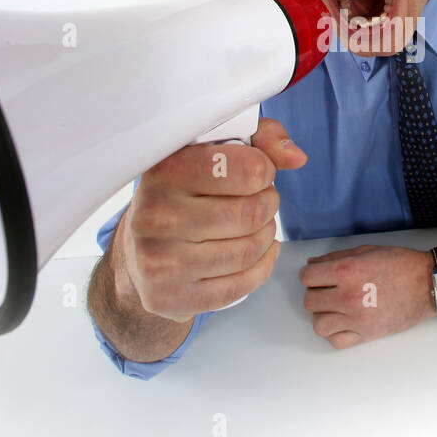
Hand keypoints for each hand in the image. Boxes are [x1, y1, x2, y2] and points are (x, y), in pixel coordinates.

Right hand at [118, 117, 306, 321]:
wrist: (140, 250)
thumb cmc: (185, 193)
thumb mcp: (216, 151)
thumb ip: (260, 140)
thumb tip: (296, 157)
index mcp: (165, 170)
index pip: (248, 169)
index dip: (265, 170)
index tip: (257, 172)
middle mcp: (155, 215)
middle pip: (252, 213)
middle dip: (268, 204)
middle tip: (261, 201)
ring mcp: (159, 261)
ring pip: (248, 251)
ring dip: (266, 236)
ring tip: (257, 226)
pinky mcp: (168, 297)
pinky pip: (239, 286)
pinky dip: (260, 268)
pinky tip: (256, 254)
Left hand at [299, 244, 435, 349]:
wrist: (428, 285)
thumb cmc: (401, 265)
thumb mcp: (367, 251)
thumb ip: (336, 258)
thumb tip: (312, 264)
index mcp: (348, 271)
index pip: (307, 277)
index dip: (310, 274)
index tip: (317, 276)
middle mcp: (349, 296)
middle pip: (309, 301)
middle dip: (315, 294)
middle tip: (328, 290)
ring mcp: (357, 319)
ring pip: (318, 324)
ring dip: (323, 315)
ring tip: (335, 308)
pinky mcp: (367, 334)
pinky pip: (336, 341)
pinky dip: (335, 333)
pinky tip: (344, 322)